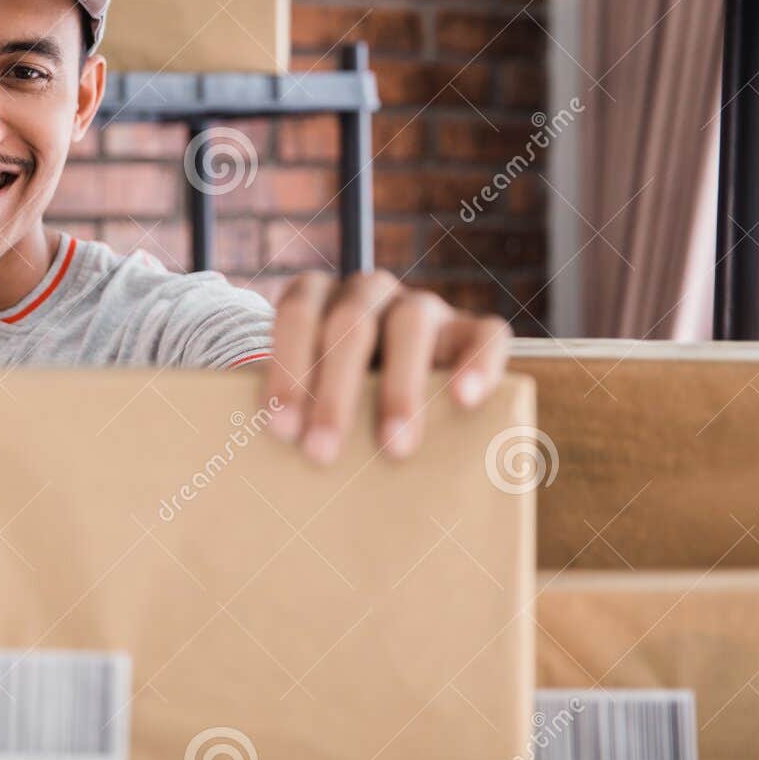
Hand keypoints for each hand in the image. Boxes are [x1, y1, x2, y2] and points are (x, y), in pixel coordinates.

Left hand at [261, 270, 511, 464]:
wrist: (392, 384)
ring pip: (412, 325)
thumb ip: (296, 410)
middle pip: (350, 325)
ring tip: (394, 448)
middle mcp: (370, 291)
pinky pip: (486, 336)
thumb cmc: (337, 399)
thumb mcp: (310, 395)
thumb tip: (272, 468)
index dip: (287, 369)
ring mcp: (424, 306)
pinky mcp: (472, 329)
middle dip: (334, 394)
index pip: (298, 315)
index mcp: (321, 296)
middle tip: (321, 454)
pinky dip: (478, 365)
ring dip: (398, 390)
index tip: (282, 429)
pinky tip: (465, 400)